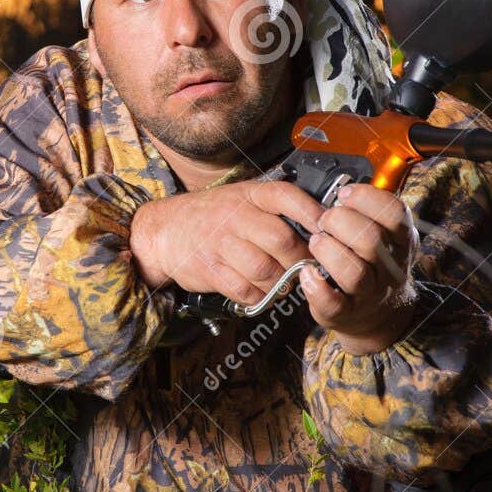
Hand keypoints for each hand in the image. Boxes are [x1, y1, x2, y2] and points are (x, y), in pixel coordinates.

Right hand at [130, 180, 325, 308]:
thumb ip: (274, 207)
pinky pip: (245, 290)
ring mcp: (221, 244)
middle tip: (307, 267)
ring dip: (280, 282)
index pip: (286, 196)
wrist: (165, 230)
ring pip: (265, 270)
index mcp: (248, 195)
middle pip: (281, 240)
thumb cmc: (214, 215)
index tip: (327, 228)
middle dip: (300, 259)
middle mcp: (235, 216)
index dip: (311, 212)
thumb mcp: (241, 197)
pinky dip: (259, 296)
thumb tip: (321, 223)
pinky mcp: (210, 270)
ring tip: (283, 282)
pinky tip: (261, 291)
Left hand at [301, 182, 417, 354]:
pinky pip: (333, 303)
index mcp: (400, 240)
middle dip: (341, 221)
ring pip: (354, 273)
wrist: (380, 313)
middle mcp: (389, 267)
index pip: (394, 213)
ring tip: (316, 241)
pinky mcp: (346, 313)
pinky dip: (316, 287)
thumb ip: (369, 212)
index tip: (343, 194)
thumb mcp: (385, 235)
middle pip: (371, 240)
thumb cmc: (374, 263)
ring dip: (329, 251)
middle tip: (325, 219)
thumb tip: (339, 188)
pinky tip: (306, 273)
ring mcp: (369, 293)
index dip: (365, 198)